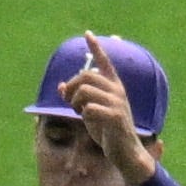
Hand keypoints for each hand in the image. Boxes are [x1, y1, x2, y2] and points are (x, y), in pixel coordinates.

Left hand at [61, 35, 156, 183]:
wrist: (125, 152)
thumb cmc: (107, 131)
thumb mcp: (90, 112)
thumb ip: (77, 98)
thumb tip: (60, 86)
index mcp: (114, 87)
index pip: (105, 62)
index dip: (96, 48)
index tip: (87, 34)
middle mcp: (117, 91)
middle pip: (85, 76)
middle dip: (71, 87)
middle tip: (69, 101)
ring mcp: (117, 103)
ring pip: (84, 90)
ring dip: (75, 102)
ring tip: (79, 112)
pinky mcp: (114, 116)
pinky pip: (89, 108)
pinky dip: (83, 114)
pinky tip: (88, 121)